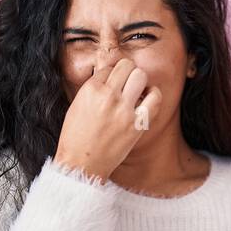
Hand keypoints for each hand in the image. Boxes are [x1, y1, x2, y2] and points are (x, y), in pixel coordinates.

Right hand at [54, 58, 160, 180]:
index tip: (111, 86)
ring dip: (140, 81)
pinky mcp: (137, 124)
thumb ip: (93, 89)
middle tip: (125, 84)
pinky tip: (146, 100)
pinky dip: (153, 95)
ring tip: (136, 91)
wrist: (82, 164)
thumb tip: (109, 76)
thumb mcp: (76, 105)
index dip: (110, 75)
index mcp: (90, 89)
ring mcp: (124, 109)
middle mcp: (107, 95)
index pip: (108, 67)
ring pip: (140, 76)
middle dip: (127, 72)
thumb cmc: (76, 137)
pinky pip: (155, 98)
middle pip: (127, 65)